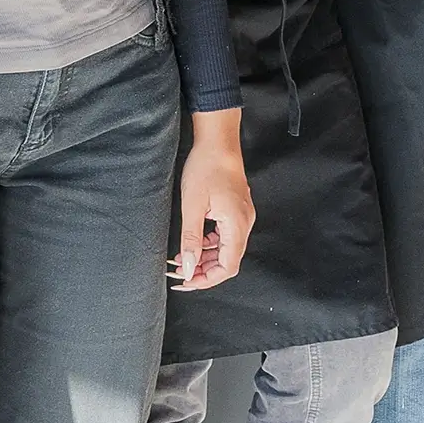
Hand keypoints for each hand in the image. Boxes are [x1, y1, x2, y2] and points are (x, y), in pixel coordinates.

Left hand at [173, 110, 253, 289]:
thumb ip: (191, 241)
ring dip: (205, 257)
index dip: (207, 279)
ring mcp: (242, 216)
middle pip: (227, 260)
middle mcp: (244, 223)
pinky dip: (209, 244)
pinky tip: (193, 242)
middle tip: (179, 272)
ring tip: (181, 259)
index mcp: (237, 225)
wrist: (217, 140)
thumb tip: (188, 269)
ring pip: (225, 248)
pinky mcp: (236, 210)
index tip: (186, 282)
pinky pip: (225, 236)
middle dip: (203, 270)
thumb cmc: (206, 167)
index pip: (227, 267)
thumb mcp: (193, 206)